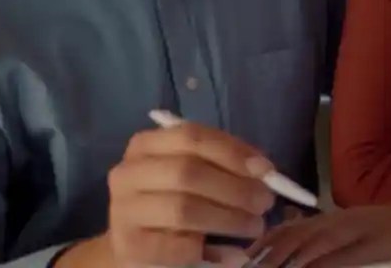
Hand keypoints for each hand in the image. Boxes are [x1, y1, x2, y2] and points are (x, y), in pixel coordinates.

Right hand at [100, 121, 276, 266]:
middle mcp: (127, 174)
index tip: (266, 170)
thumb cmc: (170, 201)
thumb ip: (222, 165)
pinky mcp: (130, 247)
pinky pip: (178, 248)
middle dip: (234, 187)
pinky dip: (212, 252)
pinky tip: (233, 254)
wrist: (134, 244)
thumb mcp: (192, 174)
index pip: (191, 136)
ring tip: (255, 227)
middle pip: (187, 172)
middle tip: (264, 202)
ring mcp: (124, 211)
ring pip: (183, 209)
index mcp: (144, 145)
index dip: (232, 152)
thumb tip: (262, 169)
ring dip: (229, 219)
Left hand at [244, 203, 390, 267]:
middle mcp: (343, 219)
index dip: (268, 243)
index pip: (293, 228)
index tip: (246, 259)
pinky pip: (340, 259)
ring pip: (312, 246)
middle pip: (296, 236)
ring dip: (285, 261)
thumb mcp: (366, 231)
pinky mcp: (376, 246)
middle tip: (248, 266)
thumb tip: (304, 248)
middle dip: (268, 255)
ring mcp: (359, 230)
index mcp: (339, 217)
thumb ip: (335, 238)